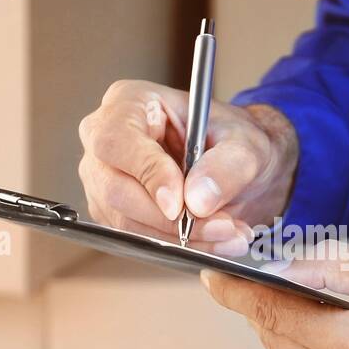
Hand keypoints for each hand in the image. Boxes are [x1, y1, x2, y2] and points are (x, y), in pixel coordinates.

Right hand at [77, 80, 298, 254]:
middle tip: (223, 226)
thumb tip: (196, 200)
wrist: (236, 165)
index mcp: (129, 102)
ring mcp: (103, 179)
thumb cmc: (232, 140)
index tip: (181, 204)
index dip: (147, 174)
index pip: (118, 140)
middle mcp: (104, 139)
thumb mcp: (245, 144)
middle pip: (115, 188)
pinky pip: (137, 238)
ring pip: (126, 221)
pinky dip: (178, 247)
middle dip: (170, 218)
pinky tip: (213, 242)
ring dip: (180, 238)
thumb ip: (226, 167)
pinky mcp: (113, 212)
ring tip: (229, 235)